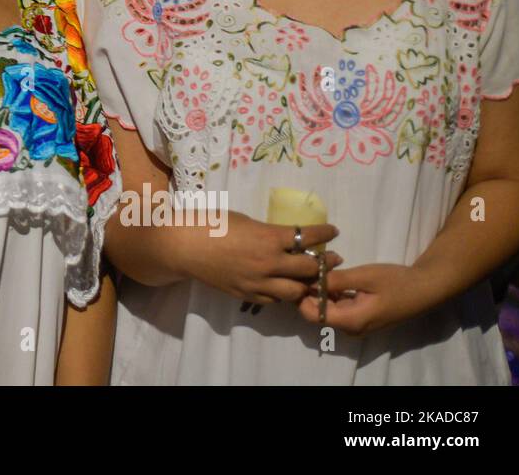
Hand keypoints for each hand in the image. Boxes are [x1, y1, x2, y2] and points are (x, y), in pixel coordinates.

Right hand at [179, 212, 342, 303]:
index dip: (325, 234)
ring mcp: (258, 282)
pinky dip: (281, 292)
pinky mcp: (247, 295)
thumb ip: (267, 233)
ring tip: (307, 277)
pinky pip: (274, 299)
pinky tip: (281, 285)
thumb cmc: (212, 225)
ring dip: (304, 283)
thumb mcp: (245, 221)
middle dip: (324, 264)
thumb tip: (284, 240)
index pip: (308, 237)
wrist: (185, 247)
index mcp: (269, 238)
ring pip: (296, 291)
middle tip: (330, 259)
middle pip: (310, 269)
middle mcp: (269, 263)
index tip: (333, 232)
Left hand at [297, 263, 431, 334]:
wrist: (425, 288)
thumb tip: (309, 280)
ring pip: (327, 309)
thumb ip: (336, 280)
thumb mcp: (364, 276)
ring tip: (320, 268)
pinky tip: (333, 276)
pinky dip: (333, 293)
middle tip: (309, 267)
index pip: (312, 315)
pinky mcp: (361, 317)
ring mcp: (356, 324)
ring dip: (321, 291)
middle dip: (310, 291)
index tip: (300, 274)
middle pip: (317, 313)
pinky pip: (339, 307)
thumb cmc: (396, 282)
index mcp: (350, 321)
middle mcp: (351, 328)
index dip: (301, 296)